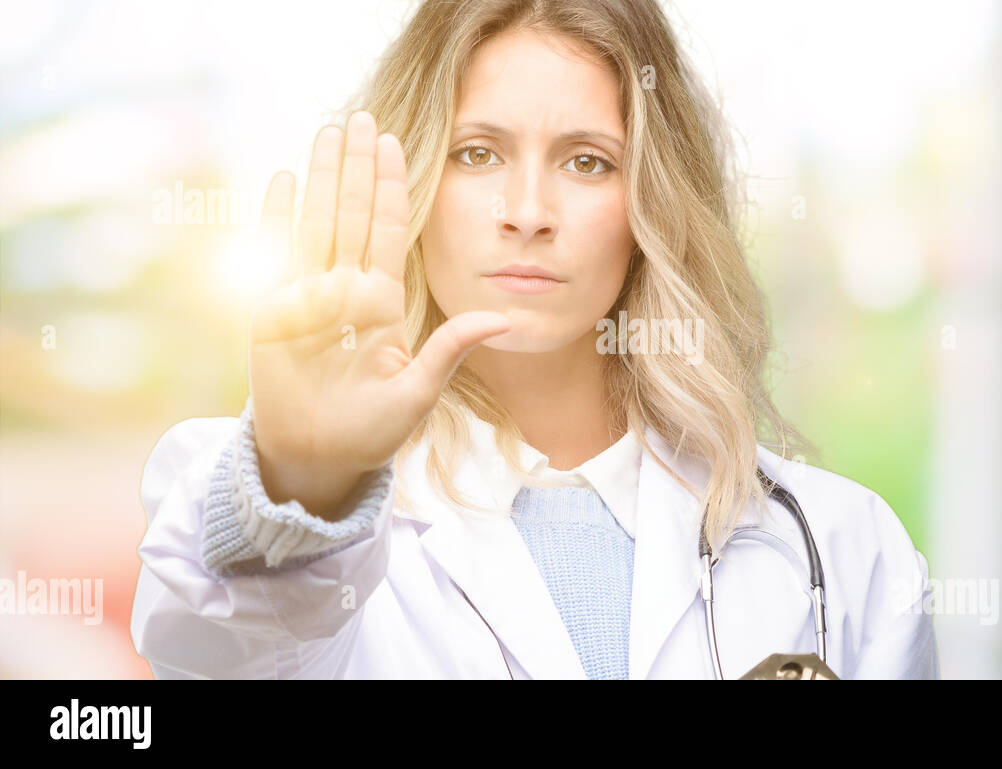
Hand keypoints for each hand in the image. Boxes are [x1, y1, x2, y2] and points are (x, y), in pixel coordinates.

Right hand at [248, 111, 508, 518]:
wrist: (319, 459)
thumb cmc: (371, 431)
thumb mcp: (419, 391)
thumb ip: (452, 349)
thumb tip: (505, 318)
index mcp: (381, 302)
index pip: (387, 230)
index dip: (391, 186)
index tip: (396, 142)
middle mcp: (343, 289)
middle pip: (351, 213)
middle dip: (356, 166)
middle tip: (361, 116)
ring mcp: (305, 296)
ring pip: (315, 223)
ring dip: (320, 177)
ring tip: (326, 132)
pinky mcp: (270, 313)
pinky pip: (274, 256)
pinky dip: (276, 218)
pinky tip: (281, 179)